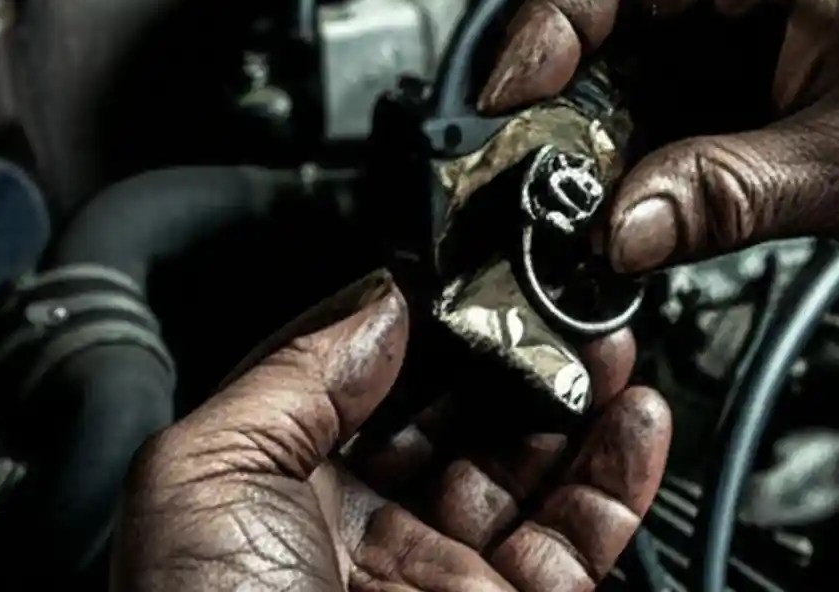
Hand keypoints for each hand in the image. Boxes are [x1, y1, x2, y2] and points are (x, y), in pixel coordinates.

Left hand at [113, 271, 669, 590]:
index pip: (374, 386)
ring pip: (536, 470)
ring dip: (580, 398)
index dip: (427, 329)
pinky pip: (584, 537)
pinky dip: (622, 473)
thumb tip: (379, 301)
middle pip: (466, 420)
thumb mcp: (204, 473)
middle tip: (555, 299)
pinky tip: (634, 414)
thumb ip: (295, 371)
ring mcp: (449, 578)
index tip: (473, 276)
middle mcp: (373, 534)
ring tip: (606, 338)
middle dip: (515, 355)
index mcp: (285, 493)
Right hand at [479, 0, 838, 272]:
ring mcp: (752, 9)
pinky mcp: (751, 56)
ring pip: (627, 48)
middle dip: (561, 84)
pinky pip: (664, 83)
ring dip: (594, 120)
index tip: (509, 103)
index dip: (547, 26)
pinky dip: (635, 137)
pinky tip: (626, 187)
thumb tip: (612, 232)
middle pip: (610, 0)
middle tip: (530, 167)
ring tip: (573, 192)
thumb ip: (723, 197)